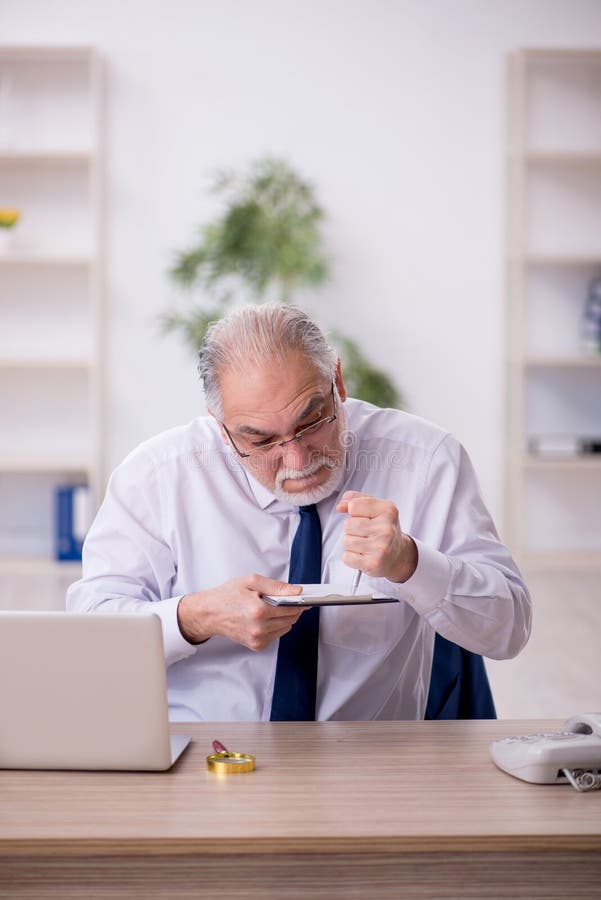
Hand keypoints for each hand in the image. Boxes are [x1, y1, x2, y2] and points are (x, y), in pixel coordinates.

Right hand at [177, 574, 304, 650]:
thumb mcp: (251, 581)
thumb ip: (277, 586)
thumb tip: (296, 591)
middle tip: (283, 600)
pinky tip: (263, 618)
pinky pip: (276, 635)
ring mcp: (257, 639)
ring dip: (283, 618)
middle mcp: (259, 628)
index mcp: (258, 611)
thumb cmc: (228, 595)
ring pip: (285, 628)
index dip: (300, 603)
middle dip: (291, 609)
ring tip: (269, 608)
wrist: (210, 613)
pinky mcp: (256, 646)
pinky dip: (275, 626)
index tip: (305, 599)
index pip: (291, 608)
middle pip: (290, 619)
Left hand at [336, 490, 417, 582]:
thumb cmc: (383, 529)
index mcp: (388, 510)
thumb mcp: (375, 508)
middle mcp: (386, 528)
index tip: (363, 517)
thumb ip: (356, 500)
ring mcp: (381, 547)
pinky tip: (363, 555)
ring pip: (346, 541)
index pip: (353, 506)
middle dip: (351, 529)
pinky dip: (351, 557)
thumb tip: (340, 506)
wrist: (398, 555)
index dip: (353, 511)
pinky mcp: (373, 563)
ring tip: (365, 544)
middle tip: (365, 533)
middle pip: (348, 524)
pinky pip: (347, 557)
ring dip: (351, 543)